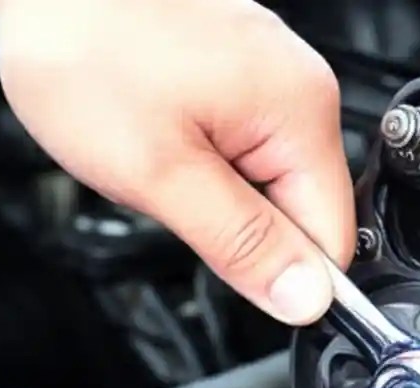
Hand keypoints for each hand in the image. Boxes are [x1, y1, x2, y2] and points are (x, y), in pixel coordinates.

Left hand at [0, 0, 355, 324]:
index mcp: (300, 113)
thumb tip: (306, 299)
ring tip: (154, 150)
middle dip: (234, 225)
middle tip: (170, 190)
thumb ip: (243, 245)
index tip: (228, 267)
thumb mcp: (162, 176)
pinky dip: (192, 153)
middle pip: (297, 209)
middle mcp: (297, 86)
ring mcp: (265, 71)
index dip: (283, 276)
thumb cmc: (86, 56)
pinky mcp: (233, 67)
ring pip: (259, 178)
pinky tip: (152, 128)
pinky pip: (233, 141)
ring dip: (208, 188)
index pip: (333, 239)